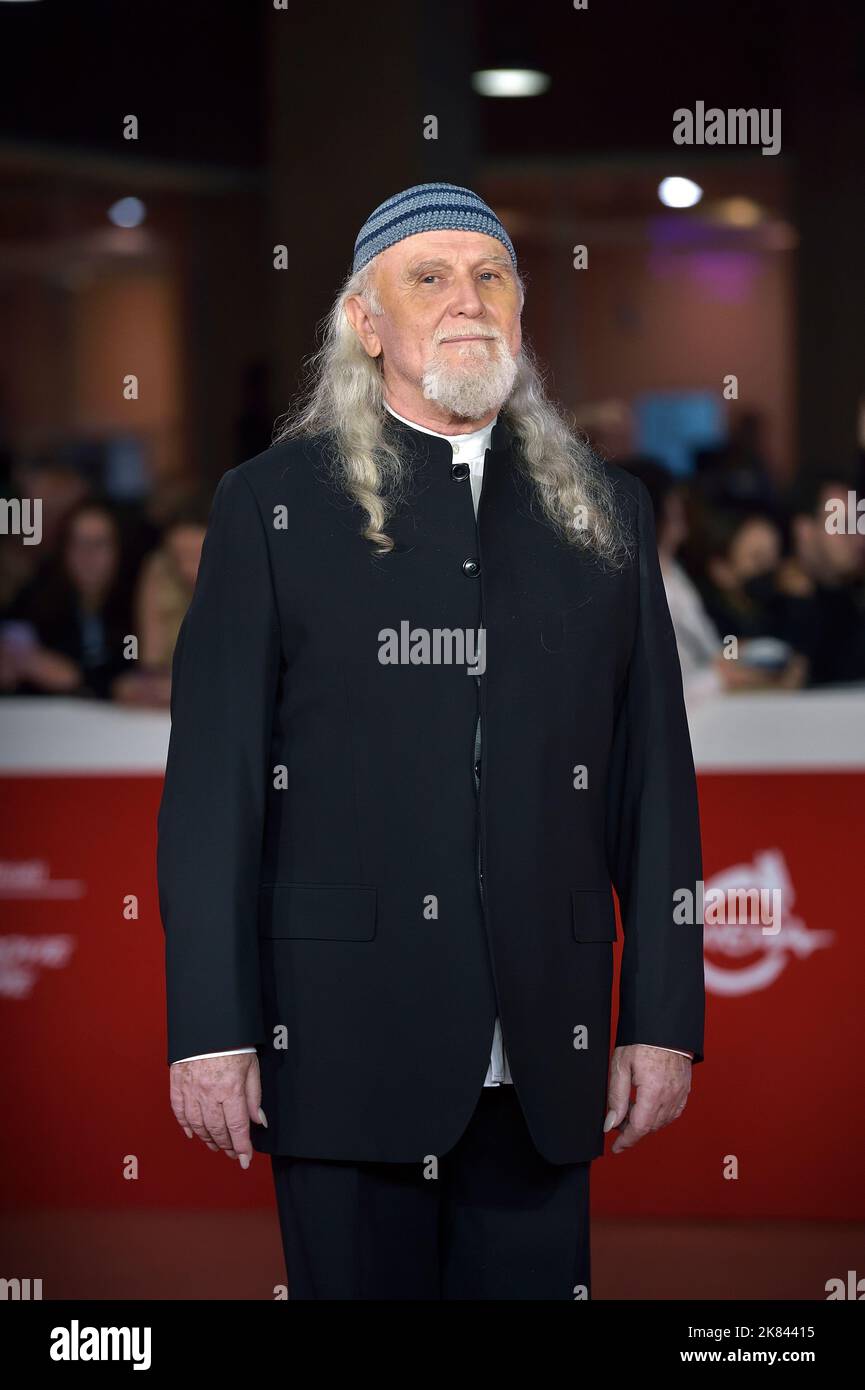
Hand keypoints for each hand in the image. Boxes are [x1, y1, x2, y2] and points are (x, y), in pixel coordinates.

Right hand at [169, 1052, 264, 1167]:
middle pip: (217, 1130)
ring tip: (215, 1145)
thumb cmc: (234, 1042)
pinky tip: (192, 1133)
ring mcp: (191, 1090)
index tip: (245, 1159)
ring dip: (207, 1139)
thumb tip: (258, 1121)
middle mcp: (209, 1094)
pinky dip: (186, 1125)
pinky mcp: (177, 1083)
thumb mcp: (252, 1067)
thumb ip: (254, 1096)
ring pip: (198, 1125)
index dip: (242, 1147)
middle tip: (232, 1153)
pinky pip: (179, 1111)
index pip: (237, 1127)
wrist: (208, 1022)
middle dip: (226, 1145)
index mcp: (230, 1089)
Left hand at [604, 1044, 690, 1153]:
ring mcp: (680, 1093)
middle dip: (632, 1129)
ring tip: (631, 1108)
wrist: (664, 1025)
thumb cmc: (642, 1041)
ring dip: (646, 1122)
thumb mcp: (620, 1066)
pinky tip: (649, 1106)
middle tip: (618, 1120)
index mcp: (653, 1092)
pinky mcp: (685, 1089)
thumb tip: (611, 1123)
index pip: (639, 1128)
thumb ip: (616, 1097)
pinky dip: (660, 1115)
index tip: (616, 1147)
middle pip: (650, 1127)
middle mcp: (670, 1096)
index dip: (626, 1141)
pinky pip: (673, 1112)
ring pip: (662, 1121)